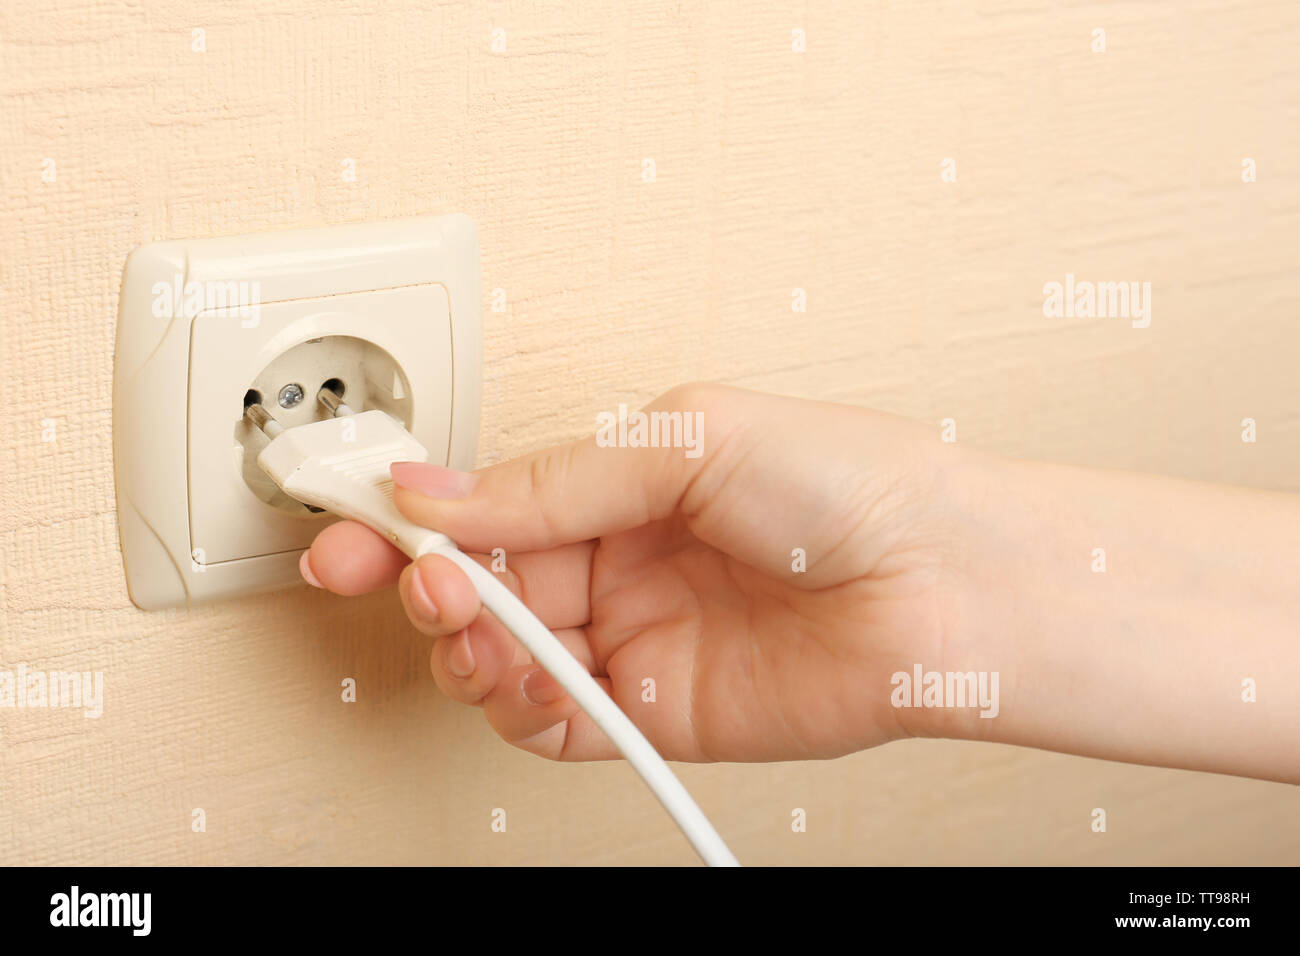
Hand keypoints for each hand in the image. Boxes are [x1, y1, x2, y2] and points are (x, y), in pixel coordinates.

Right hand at [301, 384, 981, 761]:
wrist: (945, 583)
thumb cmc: (851, 484)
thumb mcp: (686, 441)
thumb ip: (552, 481)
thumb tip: (437, 487)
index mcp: (621, 482)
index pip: (488, 496)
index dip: (412, 507)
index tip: (347, 505)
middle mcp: (619, 559)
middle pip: (481, 579)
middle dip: (426, 579)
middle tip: (400, 573)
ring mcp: (633, 636)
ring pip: (503, 654)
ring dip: (468, 645)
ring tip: (477, 623)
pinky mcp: (656, 709)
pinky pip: (556, 722)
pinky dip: (521, 708)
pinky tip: (525, 680)